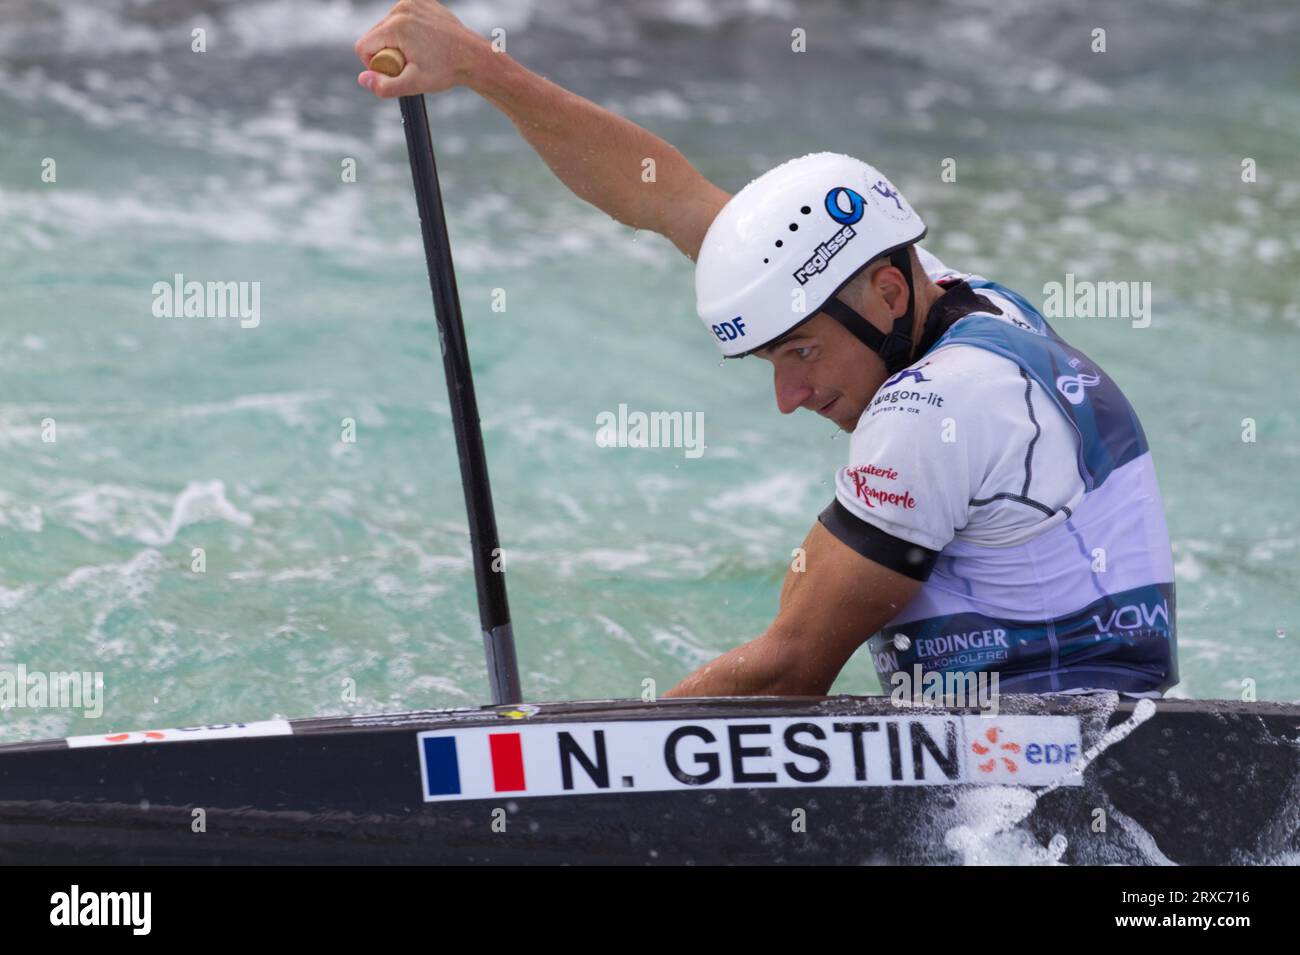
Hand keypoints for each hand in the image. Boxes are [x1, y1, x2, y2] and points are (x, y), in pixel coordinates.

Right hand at [355, 0, 485, 97]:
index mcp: (397, 26)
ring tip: (419, 52)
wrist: (472, 56)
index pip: (364, 47)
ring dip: (396, 42)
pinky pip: (400, 18)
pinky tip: (423, 41)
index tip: (396, 70)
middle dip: (387, 53)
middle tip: (411, 63)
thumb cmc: (446, 70)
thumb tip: (363, 79)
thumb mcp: (415, 84)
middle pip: (374, 36)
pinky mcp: (420, 1)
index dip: (375, 65)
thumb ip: (385, 85)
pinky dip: (407, 31)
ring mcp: (412, 2)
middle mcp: (402, 8)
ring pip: (386, 27)